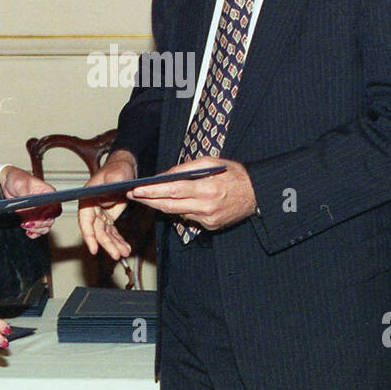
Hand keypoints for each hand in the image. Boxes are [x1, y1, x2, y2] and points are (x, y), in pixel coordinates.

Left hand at [0, 166, 59, 237]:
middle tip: (28, 222)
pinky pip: (38, 231)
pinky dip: (33, 233)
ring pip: (45, 227)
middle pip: (51, 219)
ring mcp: (40, 213)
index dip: (51, 213)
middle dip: (39, 223)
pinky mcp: (33, 219)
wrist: (5, 183)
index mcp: (48, 193)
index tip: (42, 216)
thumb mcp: (21, 184)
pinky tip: (27, 230)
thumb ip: (27, 195)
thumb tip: (31, 205)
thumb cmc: (16, 179)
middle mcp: (46, 204)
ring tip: (25, 224)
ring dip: (36, 229)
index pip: (56, 206)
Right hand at [77, 150, 137, 259]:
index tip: (94, 249)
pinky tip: (125, 248)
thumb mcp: (117, 174)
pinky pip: (112, 232)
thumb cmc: (118, 169)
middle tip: (116, 254)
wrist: (124, 168)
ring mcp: (99, 214)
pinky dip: (118, 240)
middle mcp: (91, 208)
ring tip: (124, 253)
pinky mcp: (108, 217)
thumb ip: (111, 184)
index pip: (85, 220)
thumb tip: (105, 198)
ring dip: (114, 245)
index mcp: (88, 198)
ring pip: (104, 234)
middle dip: (107, 244)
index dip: (89, 236)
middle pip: (97, 231)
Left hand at [127, 156, 256, 231]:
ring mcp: (208, 220)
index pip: (172, 191)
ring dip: (161, 205)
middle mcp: (206, 207)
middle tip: (133, 194)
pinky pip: (189, 218)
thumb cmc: (234, 173)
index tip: (136, 189)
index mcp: (207, 189)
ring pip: (177, 213)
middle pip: (170, 206)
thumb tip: (164, 175)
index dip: (152, 191)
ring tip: (146, 197)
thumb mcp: (211, 162)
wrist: (257, 194)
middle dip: (149, 200)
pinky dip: (180, 209)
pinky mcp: (211, 227)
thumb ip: (186, 168)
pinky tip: (173, 203)